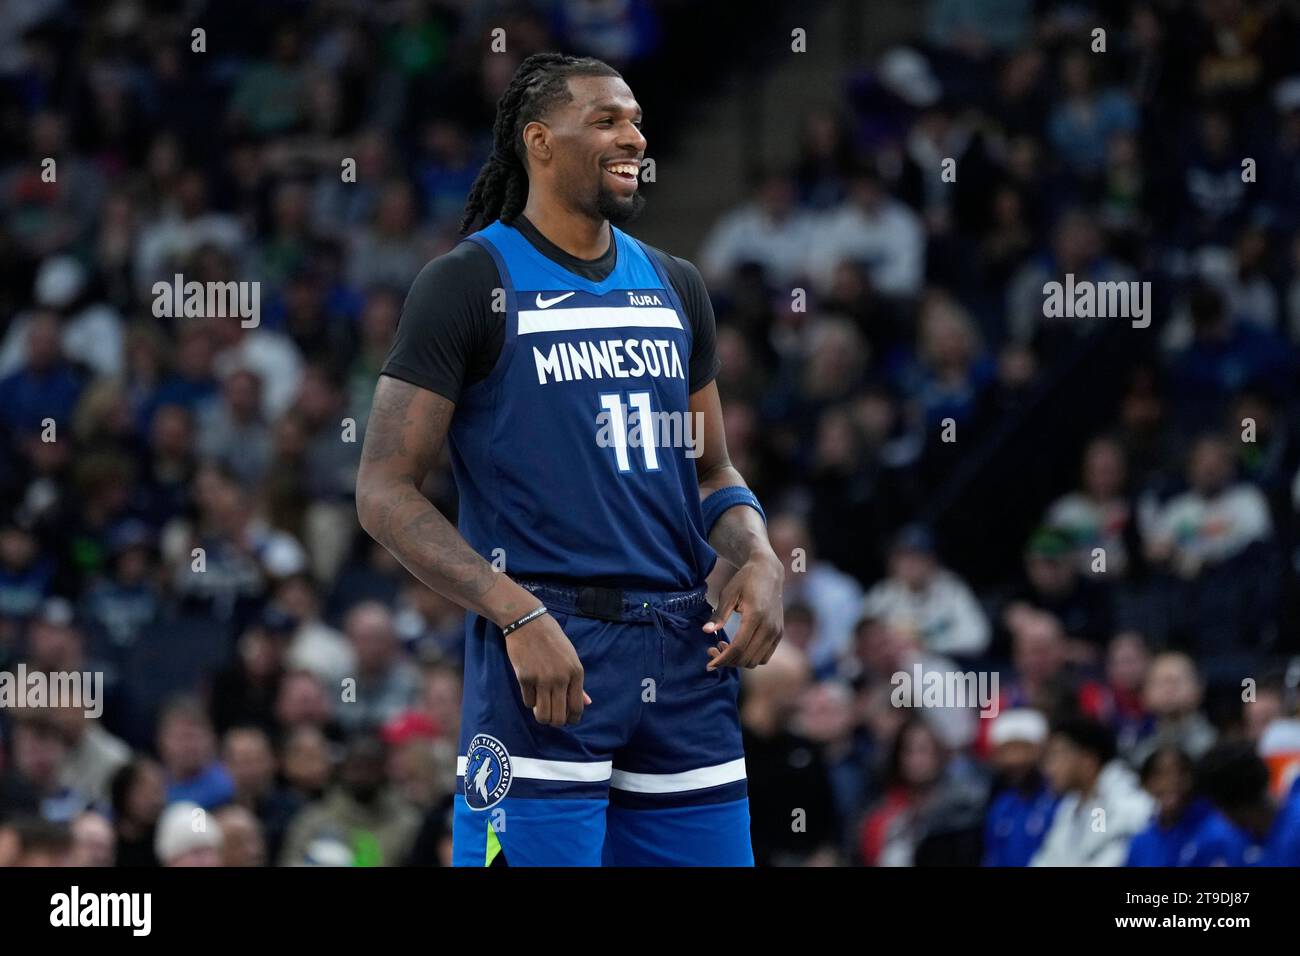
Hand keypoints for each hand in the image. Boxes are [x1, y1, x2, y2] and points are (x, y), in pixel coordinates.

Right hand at [503, 613, 590, 725]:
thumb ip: (577, 683)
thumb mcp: (570, 658)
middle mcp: (561, 678)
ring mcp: (542, 679)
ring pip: (542, 715)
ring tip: (540, 709)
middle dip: (555, 722)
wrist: (529, 623)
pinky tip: (531, 691)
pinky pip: (528, 702)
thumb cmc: (552, 639)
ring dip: (541, 716)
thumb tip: (587, 703)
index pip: (576, 708)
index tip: (567, 720)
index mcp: (576, 672)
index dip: (572, 719)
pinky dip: (530, 701)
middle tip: (551, 717)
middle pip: (559, 717)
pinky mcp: (525, 678)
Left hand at [705, 554, 784, 669]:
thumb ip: (719, 614)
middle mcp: (769, 627)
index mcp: (755, 616)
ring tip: (724, 648)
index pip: (738, 648)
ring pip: (756, 661)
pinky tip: (738, 648)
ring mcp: (776, 631)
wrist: (768, 571)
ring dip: (738, 661)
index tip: (709, 664)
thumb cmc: (745, 580)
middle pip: (746, 658)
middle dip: (727, 661)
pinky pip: (765, 656)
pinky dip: (750, 658)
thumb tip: (706, 631)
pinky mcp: (779, 633)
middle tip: (712, 651)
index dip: (722, 659)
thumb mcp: (728, 594)